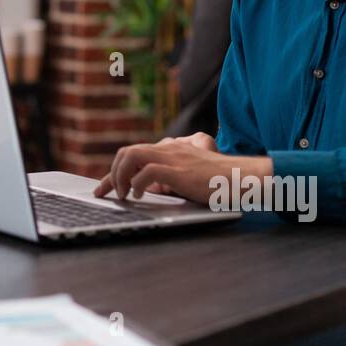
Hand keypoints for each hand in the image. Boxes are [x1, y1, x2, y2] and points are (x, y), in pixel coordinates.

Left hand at [93, 133, 270, 203]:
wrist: (244, 178)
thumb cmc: (221, 181)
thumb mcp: (190, 176)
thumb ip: (169, 177)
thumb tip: (147, 189)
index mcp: (171, 150)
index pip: (133, 154)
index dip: (113, 172)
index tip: (102, 188)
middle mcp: (169, 149)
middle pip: (127, 151)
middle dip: (111, 173)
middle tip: (108, 193)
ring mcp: (174, 157)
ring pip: (132, 155)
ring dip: (121, 176)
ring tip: (124, 194)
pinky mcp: (180, 170)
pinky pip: (148, 171)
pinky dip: (138, 183)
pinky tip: (140, 196)